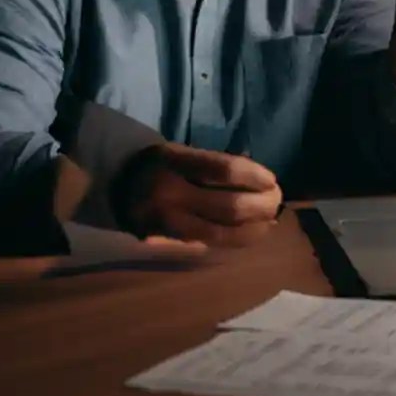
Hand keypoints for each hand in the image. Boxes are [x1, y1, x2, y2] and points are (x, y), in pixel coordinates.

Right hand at [112, 144, 282, 252]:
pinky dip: (240, 238)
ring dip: (256, 226)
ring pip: (225, 232)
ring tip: (271, 218)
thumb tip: (261, 179)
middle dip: (262, 205)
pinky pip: (214, 243)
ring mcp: (172, 222)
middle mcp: (172, 193)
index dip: (255, 176)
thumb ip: (217, 164)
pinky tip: (256, 232)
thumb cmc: (160, 165)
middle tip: (277, 199)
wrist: (118, 187)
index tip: (271, 179)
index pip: (225, 170)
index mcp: (175, 162)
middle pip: (231, 205)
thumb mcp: (182, 152)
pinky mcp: (173, 241)